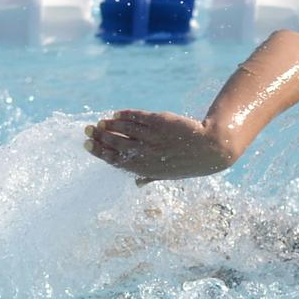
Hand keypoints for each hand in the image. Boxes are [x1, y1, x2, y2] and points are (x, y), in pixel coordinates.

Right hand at [84, 110, 234, 185]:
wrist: (211, 148)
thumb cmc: (189, 163)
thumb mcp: (168, 174)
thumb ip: (150, 177)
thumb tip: (136, 184)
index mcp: (146, 169)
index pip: (116, 160)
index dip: (100, 152)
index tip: (87, 144)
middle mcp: (147, 153)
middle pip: (116, 144)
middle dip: (100, 137)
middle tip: (88, 130)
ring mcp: (153, 137)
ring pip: (125, 129)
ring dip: (110, 125)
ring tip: (101, 122)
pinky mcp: (160, 121)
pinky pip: (138, 117)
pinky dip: (126, 115)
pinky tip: (117, 114)